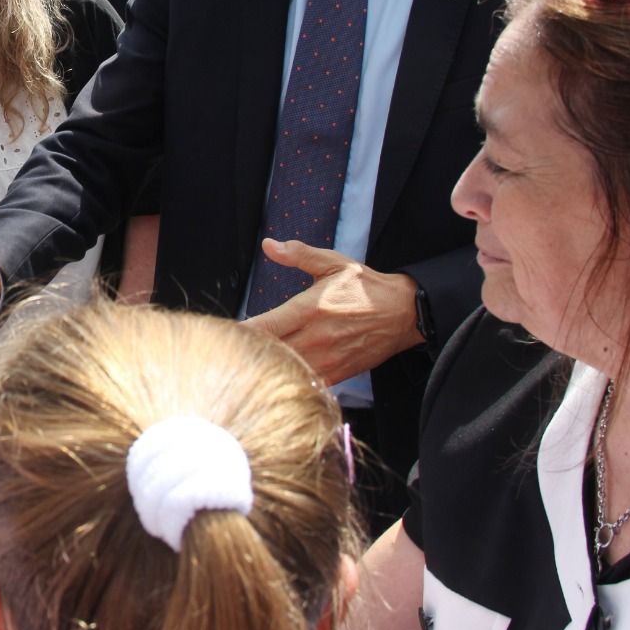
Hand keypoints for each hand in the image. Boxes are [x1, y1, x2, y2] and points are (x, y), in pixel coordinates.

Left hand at [243, 239, 421, 384]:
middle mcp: (316, 337)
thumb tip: (269, 245)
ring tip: (246, 366)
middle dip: (248, 353)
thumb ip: (299, 254)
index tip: (225, 334)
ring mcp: (327, 359)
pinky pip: (307, 384)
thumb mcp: (334, 263)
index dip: (241, 333)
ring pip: (286, 371)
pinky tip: (277, 377)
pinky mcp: (338, 374)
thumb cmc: (365, 287)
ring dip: (267, 368)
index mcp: (310, 309)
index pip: (265, 326)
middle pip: (270, 352)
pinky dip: (290, 381)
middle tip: (228, 352)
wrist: (404, 314)